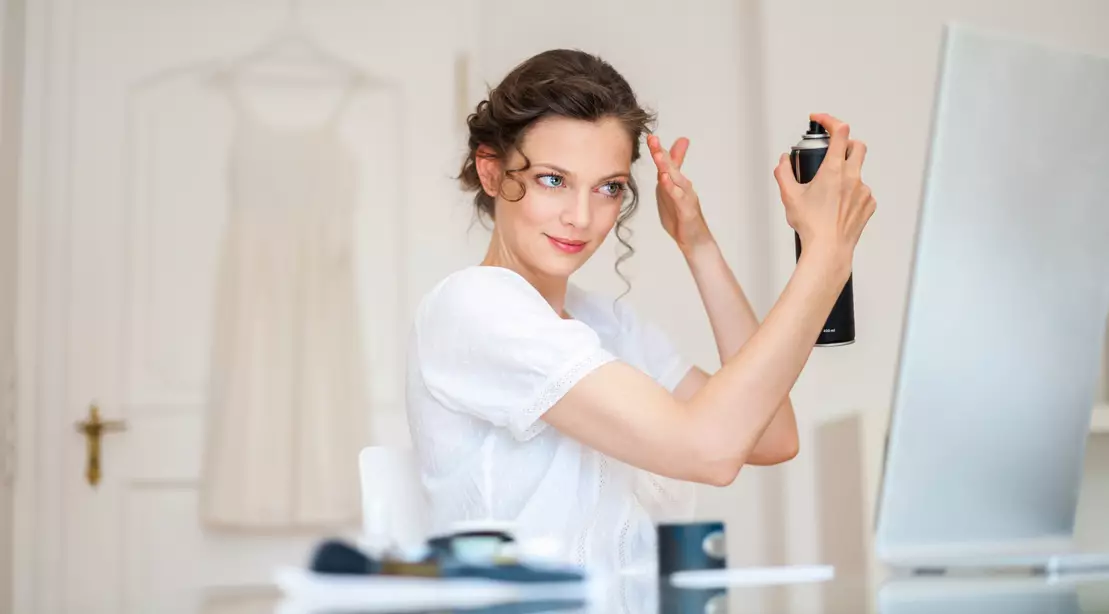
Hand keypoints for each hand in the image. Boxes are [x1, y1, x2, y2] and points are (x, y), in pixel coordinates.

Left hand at [647, 134, 711, 251]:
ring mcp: (685, 197)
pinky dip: (672, 188)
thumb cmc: (680, 213)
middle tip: (653, 139)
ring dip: (666, 166)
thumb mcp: (671, 188)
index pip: (666, 161)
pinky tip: (664, 180)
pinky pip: (678, 197)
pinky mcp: (686, 210)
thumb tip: (667, 151)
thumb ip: (670, 169)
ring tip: (658, 155)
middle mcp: (682, 185)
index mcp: (674, 181)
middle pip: (670, 166)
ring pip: (676, 178)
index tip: (649, 135)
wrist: (693, 238)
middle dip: (661, 152)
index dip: (657, 149)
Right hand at [773, 113, 875, 262]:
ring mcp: (864, 191)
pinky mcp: (869, 204)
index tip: (821, 121)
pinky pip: (862, 191)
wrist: (829, 250)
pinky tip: (838, 206)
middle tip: (831, 152)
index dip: (830, 120)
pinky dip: (851, 192)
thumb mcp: (789, 196)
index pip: (840, 131)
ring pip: (858, 170)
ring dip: (846, 172)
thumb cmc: (811, 226)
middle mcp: (852, 177)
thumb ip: (784, 173)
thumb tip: (783, 161)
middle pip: (857, 145)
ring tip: (829, 191)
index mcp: (833, 170)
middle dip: (845, 143)